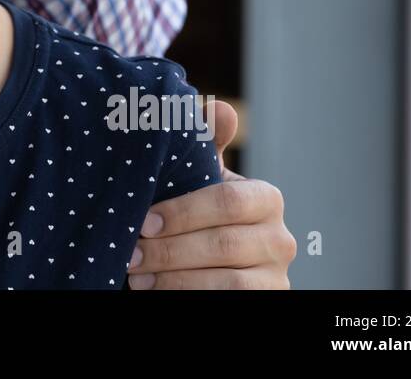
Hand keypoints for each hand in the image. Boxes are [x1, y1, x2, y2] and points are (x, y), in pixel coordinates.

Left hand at [126, 100, 296, 288]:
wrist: (213, 262)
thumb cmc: (201, 210)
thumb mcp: (202, 179)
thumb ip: (205, 146)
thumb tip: (220, 107)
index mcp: (266, 199)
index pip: (227, 202)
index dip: (182, 213)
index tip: (142, 222)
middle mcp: (281, 238)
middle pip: (222, 245)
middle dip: (168, 251)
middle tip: (129, 254)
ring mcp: (277, 276)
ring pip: (225, 282)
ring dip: (173, 279)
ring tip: (135, 275)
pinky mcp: (267, 302)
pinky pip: (226, 301)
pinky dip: (185, 296)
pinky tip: (154, 290)